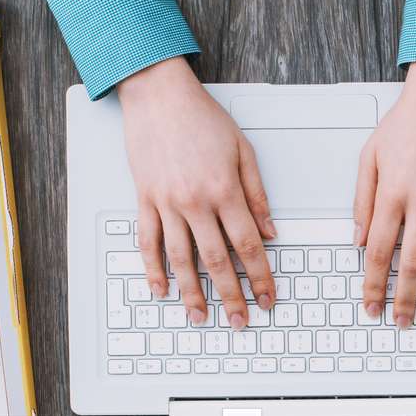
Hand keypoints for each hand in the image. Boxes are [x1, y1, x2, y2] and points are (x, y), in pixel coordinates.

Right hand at [118, 56, 274, 327]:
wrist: (157, 94)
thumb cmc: (202, 118)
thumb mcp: (243, 151)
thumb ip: (257, 196)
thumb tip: (271, 233)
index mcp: (225, 191)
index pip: (249, 246)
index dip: (261, 277)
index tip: (267, 298)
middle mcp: (195, 202)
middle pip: (217, 261)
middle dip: (231, 296)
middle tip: (240, 321)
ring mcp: (166, 203)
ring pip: (181, 259)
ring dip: (192, 293)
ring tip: (200, 317)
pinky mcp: (144, 199)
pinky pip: (148, 241)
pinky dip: (152, 269)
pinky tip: (160, 289)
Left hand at [354, 62, 415, 328]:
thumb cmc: (407, 120)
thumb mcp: (370, 156)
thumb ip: (362, 200)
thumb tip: (357, 237)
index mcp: (392, 194)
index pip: (377, 251)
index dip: (372, 284)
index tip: (371, 304)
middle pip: (411, 263)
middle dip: (404, 298)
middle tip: (401, 321)